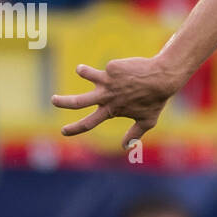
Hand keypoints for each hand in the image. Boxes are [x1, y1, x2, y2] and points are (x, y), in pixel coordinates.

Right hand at [52, 56, 177, 147]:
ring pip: (85, 75)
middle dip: (62, 101)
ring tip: (81, 70)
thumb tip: (125, 148)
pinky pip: (109, 69)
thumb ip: (134, 135)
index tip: (63, 132)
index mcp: (111, 111)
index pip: (88, 123)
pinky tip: (130, 70)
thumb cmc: (155, 100)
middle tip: (53, 99)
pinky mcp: (111, 68)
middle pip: (77, 101)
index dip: (74, 129)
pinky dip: (117, 70)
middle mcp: (106, 97)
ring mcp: (107, 82)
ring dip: (82, 71)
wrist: (162, 78)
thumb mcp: (147, 121)